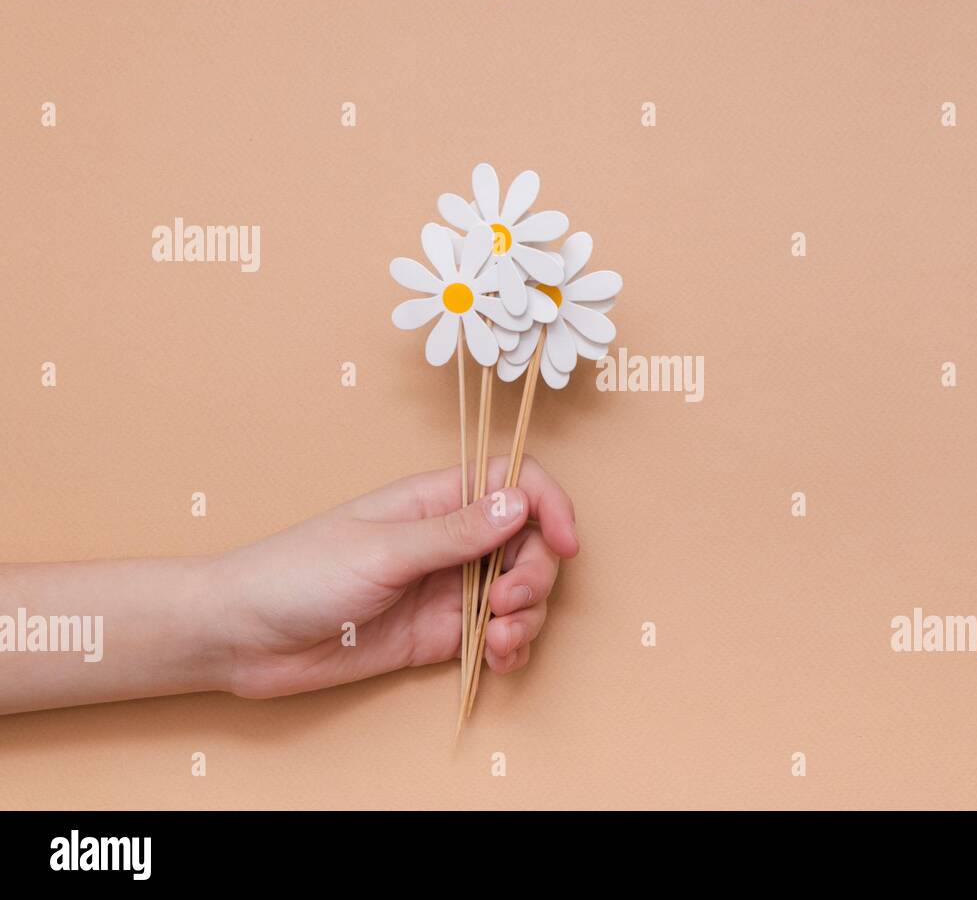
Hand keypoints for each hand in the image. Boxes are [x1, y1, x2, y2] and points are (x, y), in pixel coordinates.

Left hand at [214, 456, 578, 698]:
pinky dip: (512, 648)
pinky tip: (500, 660)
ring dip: (528, 617)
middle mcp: (449, 540)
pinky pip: (497, 635)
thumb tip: (520, 503)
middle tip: (509, 604)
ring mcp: (447, 587)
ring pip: (521, 591)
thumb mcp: (381, 551)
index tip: (566, 543)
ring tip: (501, 642)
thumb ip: (454, 534)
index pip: (515, 482)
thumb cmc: (297, 575)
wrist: (244, 637)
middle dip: (537, 574)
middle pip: (530, 541)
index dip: (550, 506)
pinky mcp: (440, 633)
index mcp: (435, 499)